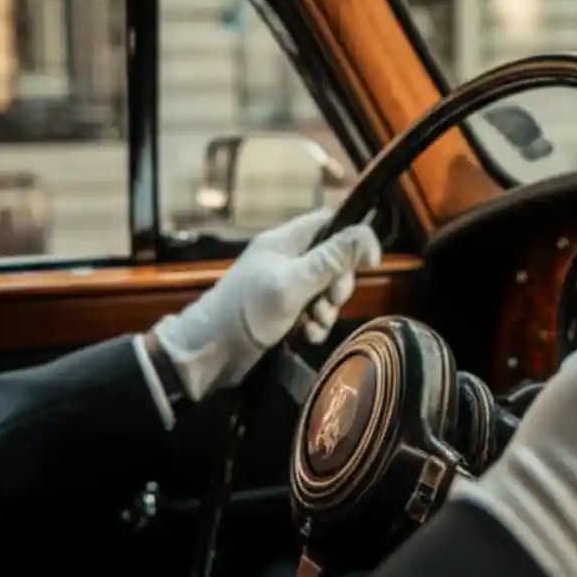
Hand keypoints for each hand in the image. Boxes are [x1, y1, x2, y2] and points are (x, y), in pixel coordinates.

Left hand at [151, 208, 381, 400]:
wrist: (208, 353)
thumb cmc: (246, 312)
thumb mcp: (293, 284)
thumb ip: (330, 260)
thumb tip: (367, 235)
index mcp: (285, 241)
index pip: (330, 223)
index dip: (353, 238)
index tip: (368, 262)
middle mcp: (286, 258)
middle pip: (333, 259)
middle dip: (339, 283)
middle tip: (331, 301)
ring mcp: (284, 285)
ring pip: (325, 288)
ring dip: (328, 308)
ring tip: (315, 324)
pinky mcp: (282, 310)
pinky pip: (312, 310)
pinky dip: (316, 323)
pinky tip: (308, 335)